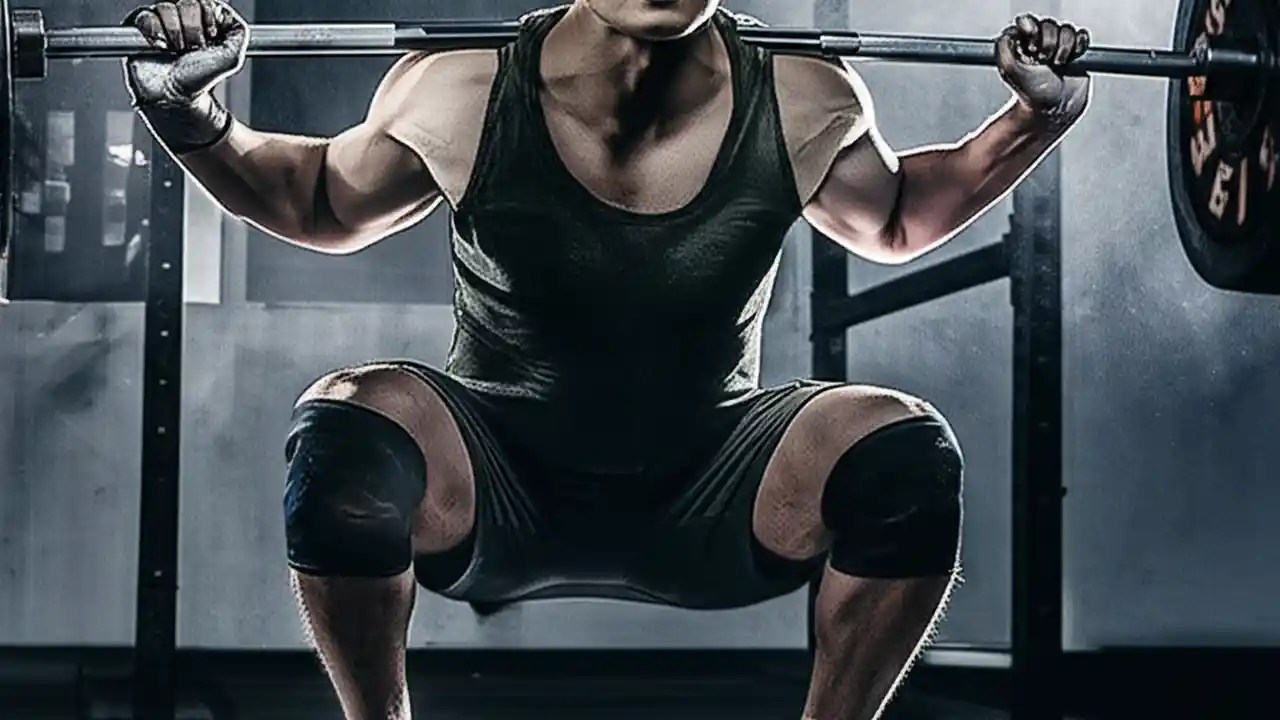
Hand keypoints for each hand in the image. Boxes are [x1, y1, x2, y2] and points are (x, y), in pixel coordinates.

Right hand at [123, 0, 247, 106]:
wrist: (173, 95)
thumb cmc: (199, 78)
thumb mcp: (231, 57)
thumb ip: (239, 32)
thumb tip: (229, 14)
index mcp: (205, 19)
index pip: (206, 2)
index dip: (208, 21)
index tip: (209, 41)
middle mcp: (183, 16)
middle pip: (188, 2)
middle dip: (193, 30)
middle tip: (192, 49)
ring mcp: (162, 19)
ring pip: (166, 8)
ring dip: (174, 34)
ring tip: (176, 51)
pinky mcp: (141, 25)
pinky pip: (146, 16)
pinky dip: (154, 32)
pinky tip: (160, 47)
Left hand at [996, 14, 1091, 123]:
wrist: (1056, 109)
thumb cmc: (1032, 94)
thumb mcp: (1010, 70)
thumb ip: (1004, 46)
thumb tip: (1009, 31)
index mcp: (1019, 44)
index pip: (1027, 21)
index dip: (1032, 31)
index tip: (1033, 48)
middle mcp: (1037, 43)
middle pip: (1049, 25)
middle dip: (1049, 44)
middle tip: (1044, 62)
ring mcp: (1056, 46)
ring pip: (1067, 30)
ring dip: (1064, 49)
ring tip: (1057, 66)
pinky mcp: (1074, 52)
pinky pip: (1081, 36)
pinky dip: (1079, 47)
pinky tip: (1071, 61)